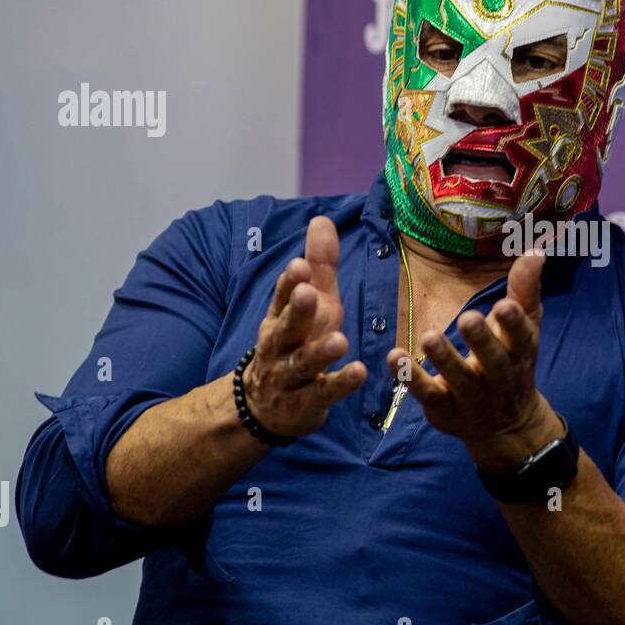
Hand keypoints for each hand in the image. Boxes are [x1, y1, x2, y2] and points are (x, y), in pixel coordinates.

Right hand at [244, 216, 366, 436]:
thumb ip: (319, 265)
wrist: (265, 406)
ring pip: (302, 363)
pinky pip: (323, 393)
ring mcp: (289, 377)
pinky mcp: (305, 403)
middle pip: (286, 327)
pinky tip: (359, 372)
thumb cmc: (296, 342)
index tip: (300, 265)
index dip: (289, 282)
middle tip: (308, 293)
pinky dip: (340, 384)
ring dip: (320, 352)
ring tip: (339, 340)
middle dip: (296, 311)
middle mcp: (279, 346)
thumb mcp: (310, 303)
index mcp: (279, 318)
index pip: (281, 297)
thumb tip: (322, 219)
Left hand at [384, 250, 563, 475]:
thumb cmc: (513, 361)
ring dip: (444, 359)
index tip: (505, 305)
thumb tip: (535, 250)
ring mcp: (472, 398)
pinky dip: (411, 378)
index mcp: (521, 354)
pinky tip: (395, 357)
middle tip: (468, 318)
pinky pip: (427, 394)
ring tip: (429, 336)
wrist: (506, 426)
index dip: (513, 323)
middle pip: (493, 361)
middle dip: (481, 341)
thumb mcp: (525, 328)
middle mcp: (500, 379)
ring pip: (458, 380)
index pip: (521, 338)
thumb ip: (525, 290)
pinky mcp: (445, 411)